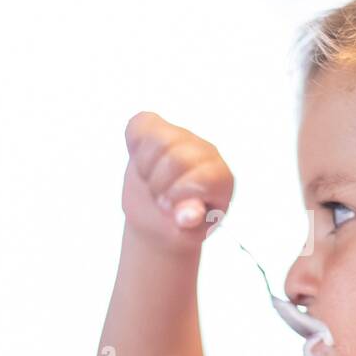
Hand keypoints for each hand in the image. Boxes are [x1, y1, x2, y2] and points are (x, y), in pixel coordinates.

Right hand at [122, 111, 233, 251]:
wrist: (159, 214)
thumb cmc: (179, 225)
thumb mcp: (187, 232)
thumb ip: (190, 223)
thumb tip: (188, 215)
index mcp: (220, 179)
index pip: (203, 178)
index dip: (178, 195)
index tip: (168, 208)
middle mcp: (207, 153)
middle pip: (177, 158)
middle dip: (159, 185)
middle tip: (158, 198)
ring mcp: (183, 137)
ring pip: (159, 139)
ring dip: (145, 167)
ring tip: (150, 181)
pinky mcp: (160, 128)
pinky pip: (142, 123)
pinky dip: (134, 142)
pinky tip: (140, 160)